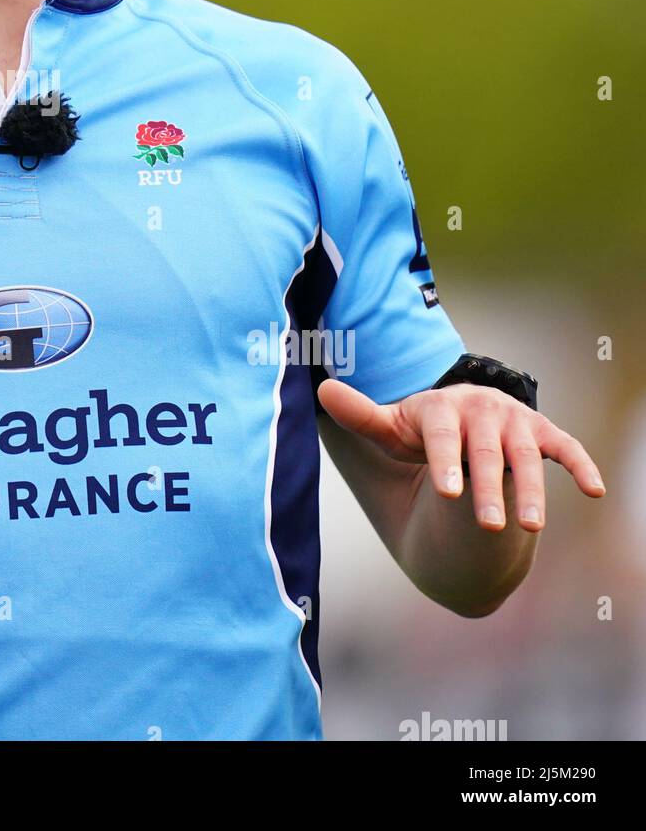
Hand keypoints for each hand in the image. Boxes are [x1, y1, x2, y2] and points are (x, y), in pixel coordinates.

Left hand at [317, 378, 605, 531]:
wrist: (462, 420)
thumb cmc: (420, 431)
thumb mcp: (389, 427)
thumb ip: (361, 415)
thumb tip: (321, 389)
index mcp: (441, 408)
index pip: (442, 436)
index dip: (445, 463)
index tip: (447, 494)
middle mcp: (481, 410)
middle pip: (486, 454)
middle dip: (489, 489)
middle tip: (491, 527)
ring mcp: (515, 421)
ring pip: (526, 457)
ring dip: (532, 491)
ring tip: (531, 527)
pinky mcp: (543, 434)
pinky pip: (565, 448)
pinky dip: (581, 466)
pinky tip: (595, 491)